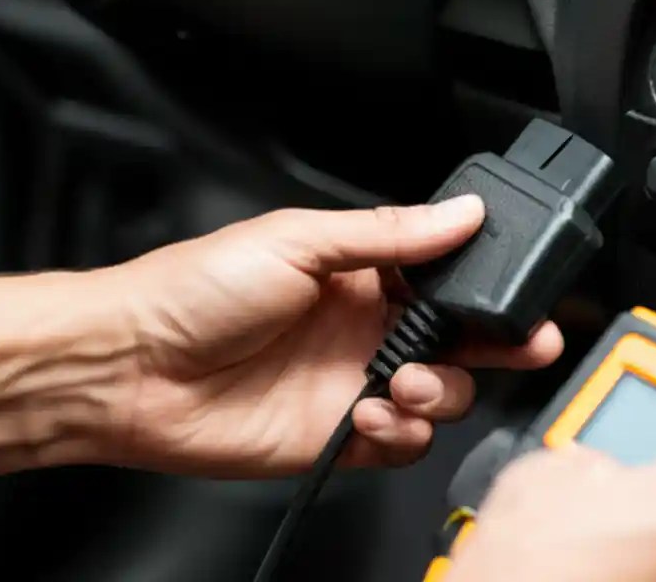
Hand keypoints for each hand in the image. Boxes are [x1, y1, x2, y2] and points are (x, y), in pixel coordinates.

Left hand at [98, 195, 562, 477]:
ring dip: (440, 391)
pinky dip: (403, 434)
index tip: (514, 293)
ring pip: (442, 395)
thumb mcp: (296, 240)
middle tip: (523, 343)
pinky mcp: (339, 437)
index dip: (488, 289)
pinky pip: (403, 443)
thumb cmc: (193, 290)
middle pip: (462, 341)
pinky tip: (370, 415)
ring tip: (401, 382)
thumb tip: (462, 212)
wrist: (132, 367)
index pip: (448, 278)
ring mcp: (355, 382)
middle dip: (501, 344)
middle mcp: (367, 327)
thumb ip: (388, 233)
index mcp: (361, 272)